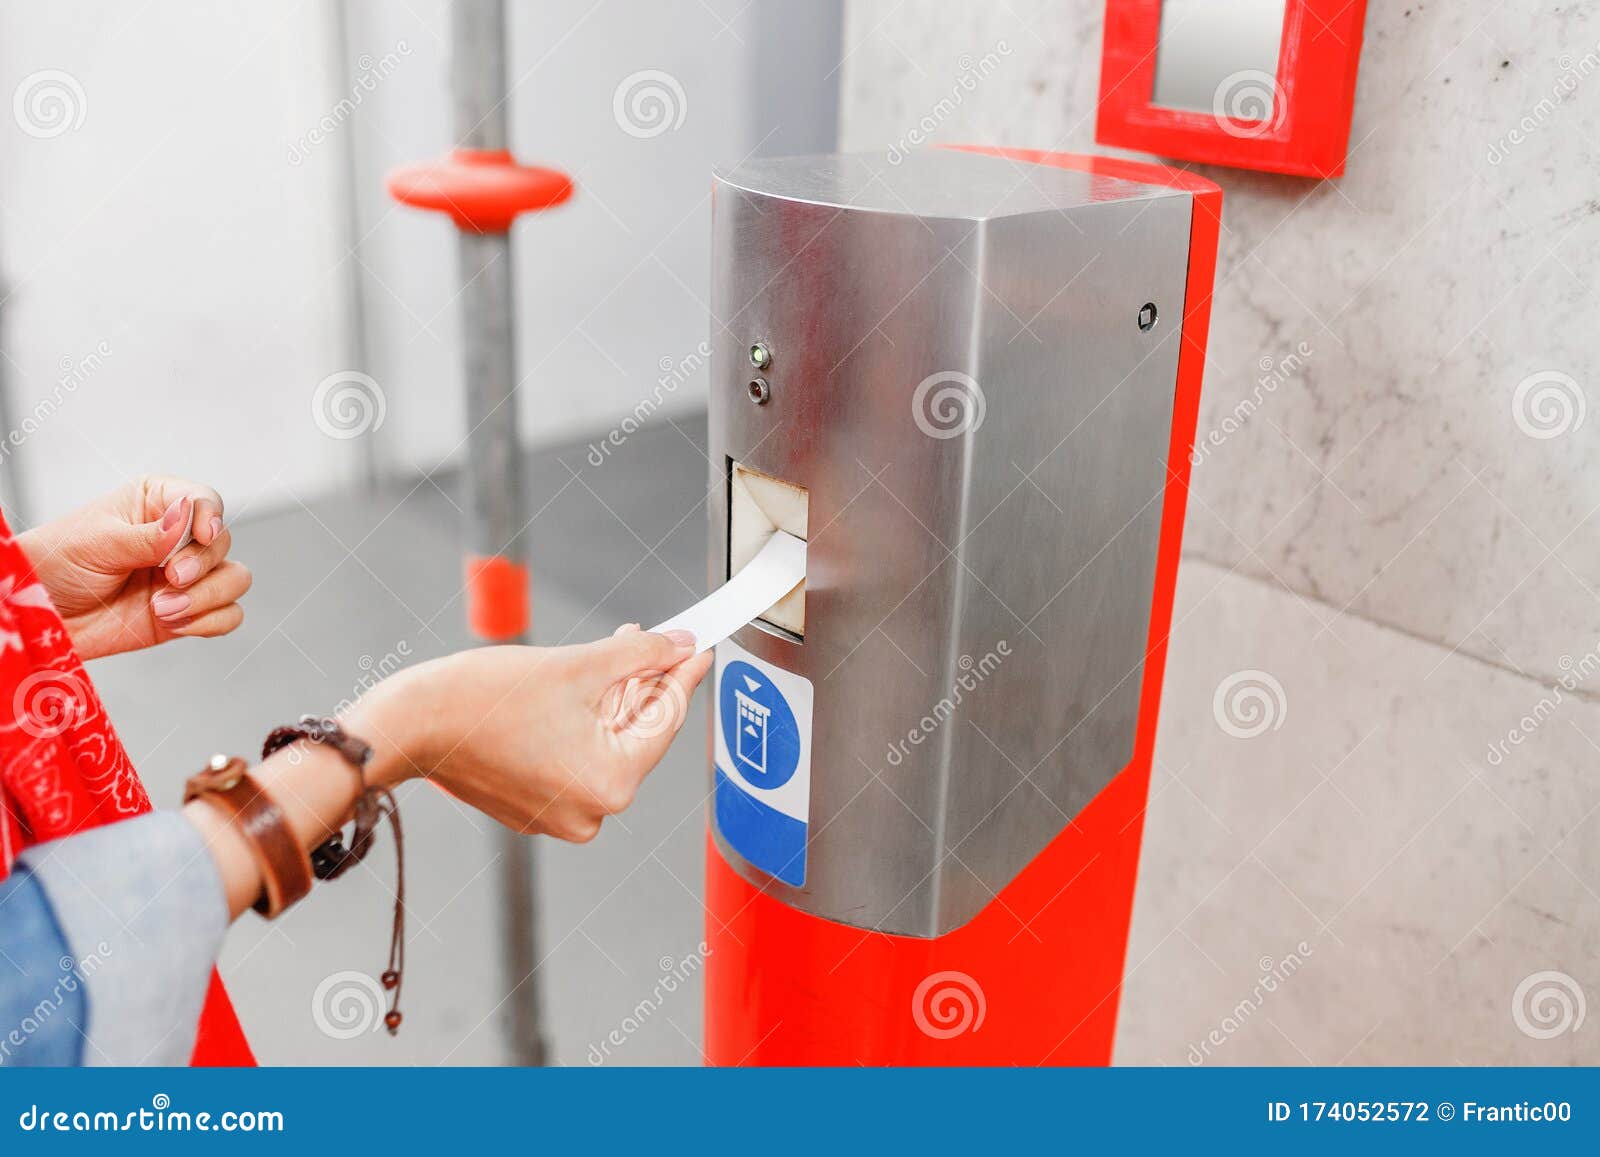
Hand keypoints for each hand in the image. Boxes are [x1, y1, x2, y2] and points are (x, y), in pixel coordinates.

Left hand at [16, 475, 250, 659]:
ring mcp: (185, 578)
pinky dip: (209, 622)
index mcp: (156, 504)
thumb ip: (147, 535)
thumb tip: (186, 517)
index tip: (202, 535)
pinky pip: (227, 616)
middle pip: (223, 543)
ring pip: (235, 579)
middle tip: (170, 578)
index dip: (211, 517)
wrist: (40, 616)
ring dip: (206, 597)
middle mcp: (177, 539)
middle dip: (201, 564)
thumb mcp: (97, 542)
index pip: (204, 500)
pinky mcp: (188, 613)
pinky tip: (174, 623)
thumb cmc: (55, 565)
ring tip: (163, 609)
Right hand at [347, 626, 710, 841]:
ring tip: (608, 654)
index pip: (666, 718)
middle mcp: (591, 814)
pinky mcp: (535, 807)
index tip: (700, 646)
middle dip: (642, 682)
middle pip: (637, 734)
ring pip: (606, 743)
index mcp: (610, 784)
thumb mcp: (578, 665)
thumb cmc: (483, 698)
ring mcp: (560, 817)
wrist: (410, 723)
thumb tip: (679, 644)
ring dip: (610, 699)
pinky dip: (581, 723)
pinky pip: (576, 759)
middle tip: (652, 638)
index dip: (684, 674)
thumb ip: (640, 654)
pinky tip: (576, 687)